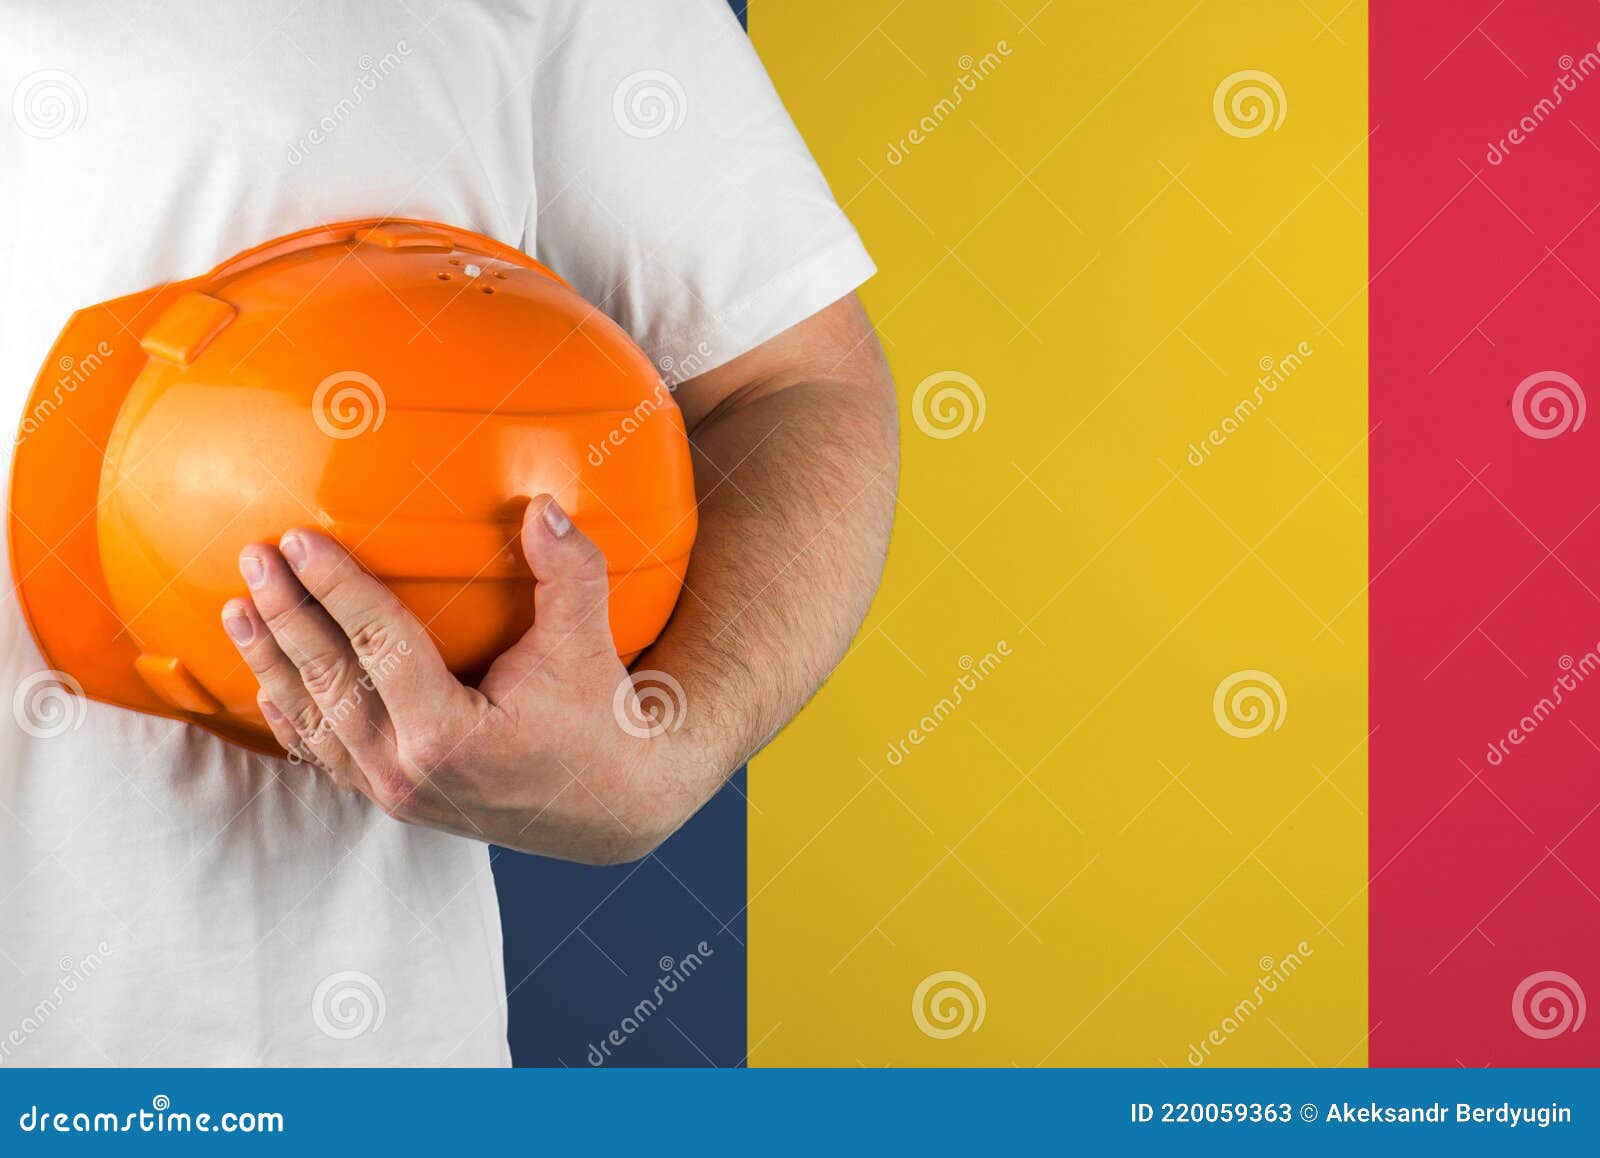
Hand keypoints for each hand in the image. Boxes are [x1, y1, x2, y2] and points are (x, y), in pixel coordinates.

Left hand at [220, 496, 689, 864]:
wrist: (611, 808)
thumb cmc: (601, 722)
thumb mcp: (589, 643)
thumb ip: (568, 572)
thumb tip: (541, 506)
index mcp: (447, 733)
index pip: (376, 645)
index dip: (335, 587)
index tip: (299, 540)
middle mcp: (407, 771)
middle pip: (329, 681)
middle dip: (285, 615)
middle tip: (254, 558)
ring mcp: (396, 792)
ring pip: (315, 721)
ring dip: (272, 663)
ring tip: (239, 608)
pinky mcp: (397, 800)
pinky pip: (327, 756)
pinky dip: (292, 716)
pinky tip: (269, 681)